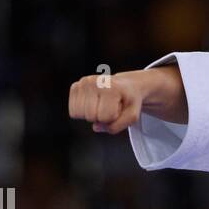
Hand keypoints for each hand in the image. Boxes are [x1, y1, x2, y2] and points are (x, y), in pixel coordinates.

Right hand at [68, 65, 186, 132]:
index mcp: (111, 87)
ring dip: (92, 115)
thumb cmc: (135, 102)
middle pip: (90, 116)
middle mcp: (95, 81)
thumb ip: (118, 124)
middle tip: (114, 108)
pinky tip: (95, 103)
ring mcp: (84, 81)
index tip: (121, 111)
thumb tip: (97, 127)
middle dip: (102, 118)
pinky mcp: (77, 84)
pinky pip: (73, 110)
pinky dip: (82, 111)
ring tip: (105, 105)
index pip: (102, 118)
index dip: (112, 120)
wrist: (131, 85)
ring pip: (80, 114)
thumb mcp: (134, 116)